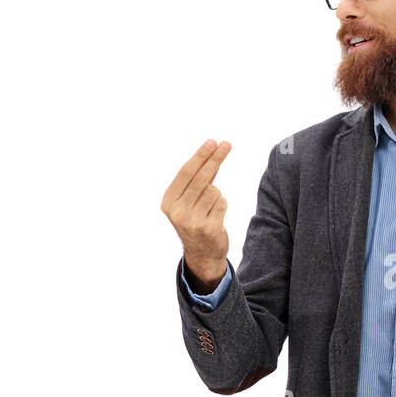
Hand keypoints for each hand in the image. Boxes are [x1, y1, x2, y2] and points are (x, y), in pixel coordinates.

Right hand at [160, 139, 233, 291]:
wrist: (202, 254)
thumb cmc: (196, 220)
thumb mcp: (190, 200)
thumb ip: (199, 179)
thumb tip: (211, 152)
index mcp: (168, 201)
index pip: (186, 172)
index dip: (200, 156)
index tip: (213, 142)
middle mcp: (177, 211)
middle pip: (201, 178)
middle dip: (215, 159)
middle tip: (226, 144)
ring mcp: (192, 221)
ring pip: (214, 191)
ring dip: (216, 195)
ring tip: (210, 209)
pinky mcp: (209, 228)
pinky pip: (222, 203)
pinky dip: (222, 206)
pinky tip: (215, 216)